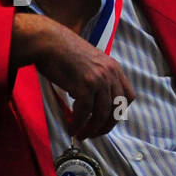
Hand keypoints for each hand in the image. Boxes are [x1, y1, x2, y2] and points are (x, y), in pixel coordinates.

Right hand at [10, 14, 135, 139]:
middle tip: (94, 134)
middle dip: (107, 125)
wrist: (47, 41)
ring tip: (82, 135)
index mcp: (114, 68)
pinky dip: (79, 123)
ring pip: (102, 114)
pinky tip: (72, 128)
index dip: (119, 112)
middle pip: (117, 109)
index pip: (128, 96)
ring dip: (92, 129)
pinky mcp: (84, 85)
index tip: (107, 120)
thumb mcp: (90, 63)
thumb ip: (97, 79)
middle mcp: (110, 74)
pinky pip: (85, 112)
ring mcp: (99, 79)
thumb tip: (93, 104)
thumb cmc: (63, 51)